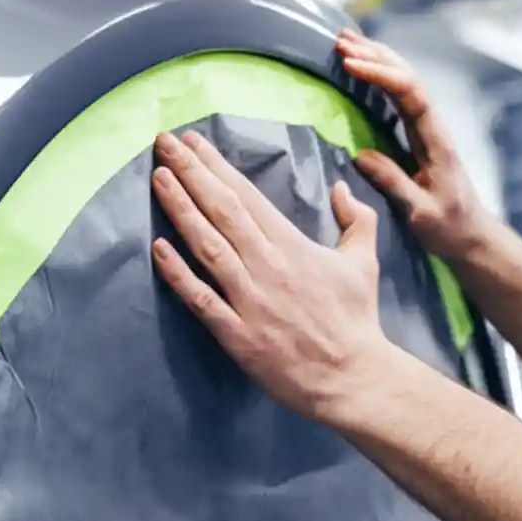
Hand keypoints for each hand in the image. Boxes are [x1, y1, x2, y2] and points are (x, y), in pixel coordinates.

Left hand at [150, 131, 396, 424]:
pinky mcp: (237, 334)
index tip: (192, 143)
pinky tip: (158, 248)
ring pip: (208, 245)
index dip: (216, 167)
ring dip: (180, 210)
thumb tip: (341, 187)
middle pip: (222, 210)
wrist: (352, 377)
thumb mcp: (364, 262)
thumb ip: (356, 220)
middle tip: (164, 145)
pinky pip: (202, 299)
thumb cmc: (356, 320)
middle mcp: (267, 265)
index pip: (247, 196)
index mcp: (292, 245)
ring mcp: (250, 299)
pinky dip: (179, 273)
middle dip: (191, 174)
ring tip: (158, 179)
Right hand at [337, 29, 496, 260]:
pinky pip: (398, 97)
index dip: (381, 74)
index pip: (410, 93)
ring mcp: (426, 129)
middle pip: (406, 77)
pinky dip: (379, 77)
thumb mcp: (420, 212)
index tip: (350, 65)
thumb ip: (393, 182)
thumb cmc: (448, 227)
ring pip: (403, 82)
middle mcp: (432, 127)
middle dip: (375, 56)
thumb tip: (360, 154)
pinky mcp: (417, 135)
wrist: (471, 235)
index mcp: (436, 140)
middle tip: (341, 42)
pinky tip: (363, 68)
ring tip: (346, 43)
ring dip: (377, 60)